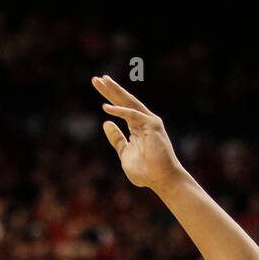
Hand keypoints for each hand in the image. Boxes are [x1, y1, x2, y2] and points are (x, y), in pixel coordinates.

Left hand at [92, 75, 184, 192]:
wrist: (162, 180)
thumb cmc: (146, 171)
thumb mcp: (125, 153)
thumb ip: (117, 139)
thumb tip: (106, 122)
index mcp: (137, 126)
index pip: (121, 107)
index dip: (110, 97)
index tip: (98, 85)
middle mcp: (143, 120)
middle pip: (124, 101)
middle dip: (110, 89)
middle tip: (96, 79)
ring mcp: (149, 121)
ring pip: (129, 103)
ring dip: (115, 92)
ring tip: (102, 81)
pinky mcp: (152, 125)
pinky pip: (133, 115)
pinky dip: (120, 111)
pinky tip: (106, 108)